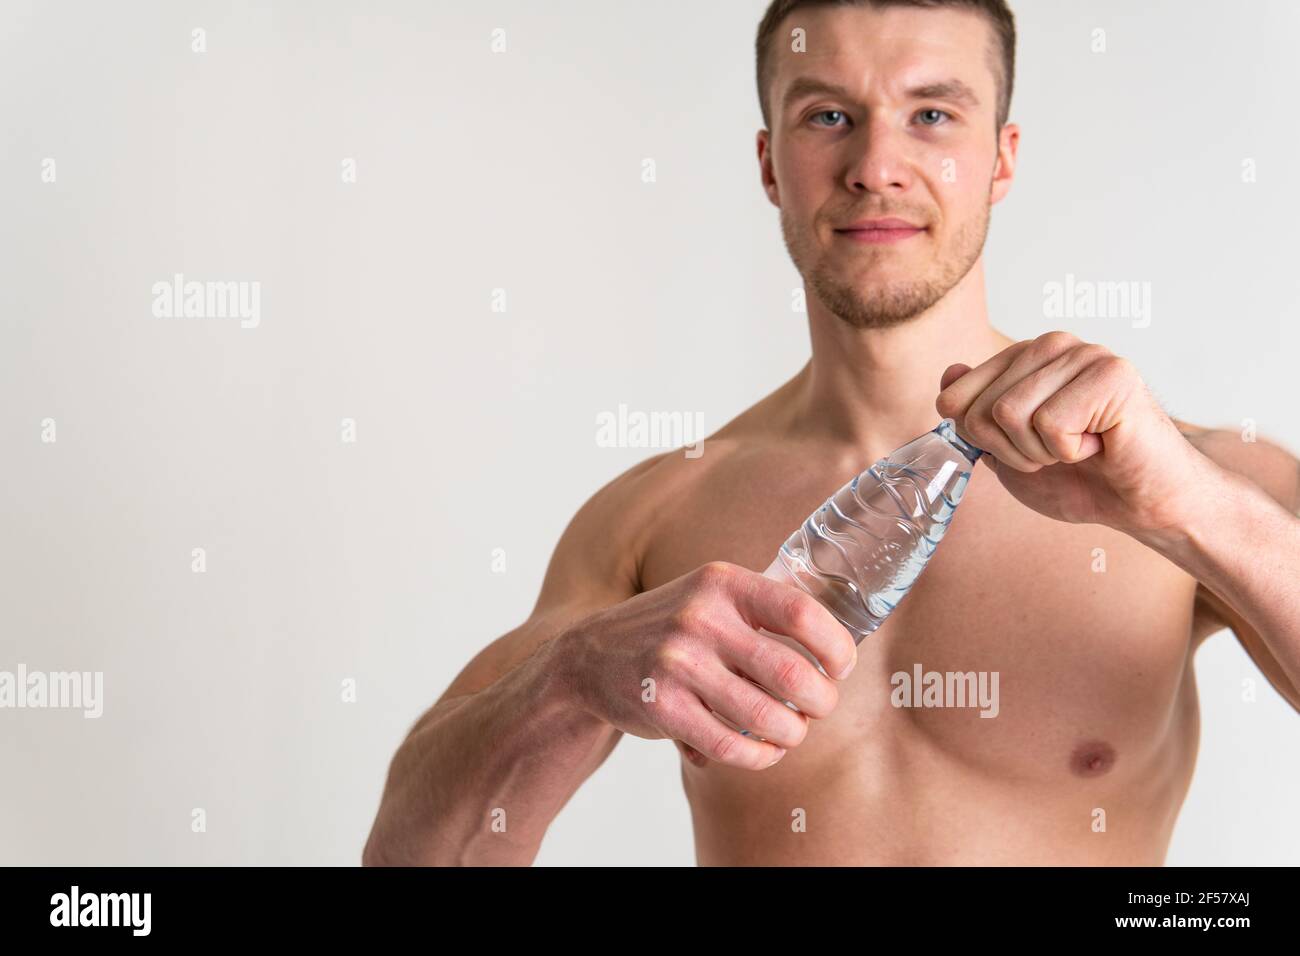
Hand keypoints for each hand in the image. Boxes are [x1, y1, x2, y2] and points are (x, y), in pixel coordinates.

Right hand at [558, 561, 856, 769]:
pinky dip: (759, 757)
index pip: (801, 612)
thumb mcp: (709, 596)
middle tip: (819, 707)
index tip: (840, 666)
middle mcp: (699, 618)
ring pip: (765, 717)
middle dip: (821, 701)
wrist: (590, 657)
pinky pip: (730, 746)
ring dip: (792, 733)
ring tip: (791, 731)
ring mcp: (677, 663)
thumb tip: (836, 646)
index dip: (835, 646)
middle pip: (792, 673)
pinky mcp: (661, 707)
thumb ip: (761, 608)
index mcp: (721, 583)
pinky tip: (764, 751)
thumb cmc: (671, 628)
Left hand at [935, 331, 1216, 536]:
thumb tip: (949, 375)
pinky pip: (1051, 424)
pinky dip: (1070, 450)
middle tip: (1059, 452)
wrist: (1142, 503)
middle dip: (1013, 450)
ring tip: (1081, 446)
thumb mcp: (1009, 452)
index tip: (1023, 448)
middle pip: (980, 410)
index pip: (954, 398)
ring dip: (1042, 451)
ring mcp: (1083, 353)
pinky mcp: (1112, 373)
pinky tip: (1101, 443)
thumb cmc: (1081, 478)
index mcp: (1023, 358)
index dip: (982, 441)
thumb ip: (975, 416)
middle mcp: (1052, 345)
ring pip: (1010, 414)